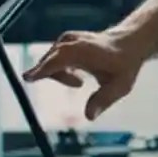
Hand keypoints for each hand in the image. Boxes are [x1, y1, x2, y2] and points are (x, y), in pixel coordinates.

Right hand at [21, 29, 147, 120]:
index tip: (28, 79)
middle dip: (59, 78)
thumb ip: (103, 100)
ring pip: (50, 64)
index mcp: (81, 51)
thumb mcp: (120, 86)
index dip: (40, 71)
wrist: (129, 44)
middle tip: (81, 84)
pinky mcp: (64, 42)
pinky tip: (79, 77)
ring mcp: (66, 40)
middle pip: (49, 64)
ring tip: (81, 82)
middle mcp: (70, 42)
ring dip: (61, 76)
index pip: (54, 61)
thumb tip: (89, 116)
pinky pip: (53, 61)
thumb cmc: (124, 65)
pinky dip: (62, 71)